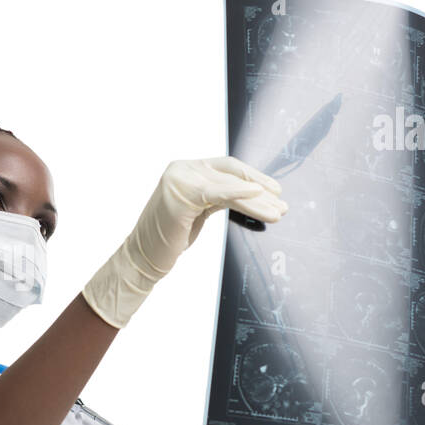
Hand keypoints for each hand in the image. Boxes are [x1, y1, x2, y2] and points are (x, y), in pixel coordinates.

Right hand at [81, 157, 285, 328]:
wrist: (142, 257)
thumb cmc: (168, 238)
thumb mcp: (197, 211)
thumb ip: (217, 197)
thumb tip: (254, 195)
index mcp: (186, 169)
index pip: (227, 167)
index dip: (253, 177)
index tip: (275, 191)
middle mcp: (182, 169)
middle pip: (231, 173)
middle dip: (261, 188)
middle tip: (282, 203)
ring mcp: (179, 180)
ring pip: (229, 186)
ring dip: (258, 200)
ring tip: (278, 212)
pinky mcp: (181, 196)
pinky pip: (218, 193)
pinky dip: (240, 194)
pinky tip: (259, 195)